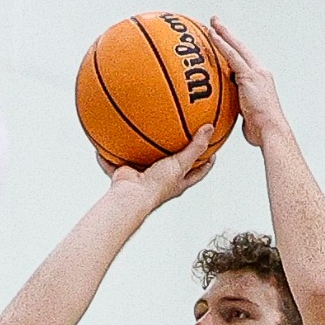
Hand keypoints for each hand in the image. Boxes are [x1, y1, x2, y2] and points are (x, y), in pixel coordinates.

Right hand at [98, 122, 215, 207]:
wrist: (130, 197)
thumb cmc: (156, 186)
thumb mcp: (181, 165)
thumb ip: (195, 147)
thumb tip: (210, 128)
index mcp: (177, 182)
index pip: (198, 172)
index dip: (207, 162)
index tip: (213, 150)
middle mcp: (161, 180)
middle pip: (174, 166)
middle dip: (178, 153)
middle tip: (183, 135)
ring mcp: (143, 177)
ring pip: (146, 160)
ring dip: (145, 150)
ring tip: (147, 131)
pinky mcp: (126, 174)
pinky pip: (118, 161)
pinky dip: (112, 154)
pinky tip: (112, 136)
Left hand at [206, 19, 285, 147]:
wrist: (271, 131)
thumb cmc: (261, 131)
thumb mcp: (247, 116)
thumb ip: (238, 108)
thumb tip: (227, 113)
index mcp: (259, 80)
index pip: (244, 60)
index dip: (233, 48)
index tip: (223, 40)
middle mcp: (259, 72)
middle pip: (240, 48)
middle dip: (228, 34)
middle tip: (216, 22)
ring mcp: (256, 72)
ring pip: (236, 47)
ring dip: (223, 34)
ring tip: (212, 23)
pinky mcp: (249, 76)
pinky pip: (232, 56)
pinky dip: (222, 44)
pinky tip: (212, 36)